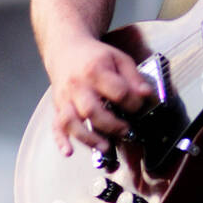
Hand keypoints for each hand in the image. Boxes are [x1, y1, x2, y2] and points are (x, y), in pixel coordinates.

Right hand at [45, 35, 154, 155]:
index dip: (132, 102)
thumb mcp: (119, 59)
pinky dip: (61, 140)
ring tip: (105, 147)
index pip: (117, 91)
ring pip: (71, 121)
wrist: (66, 49)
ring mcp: (64, 98)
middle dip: (111, 125)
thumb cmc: (96, 56)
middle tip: (126, 131)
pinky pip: (56, 126)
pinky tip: (69, 152)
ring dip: (88, 137)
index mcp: (96, 70)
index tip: (139, 106)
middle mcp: (77, 86)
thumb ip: (134, 77)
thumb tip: (147, 95)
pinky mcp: (57, 107)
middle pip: (91, 110)